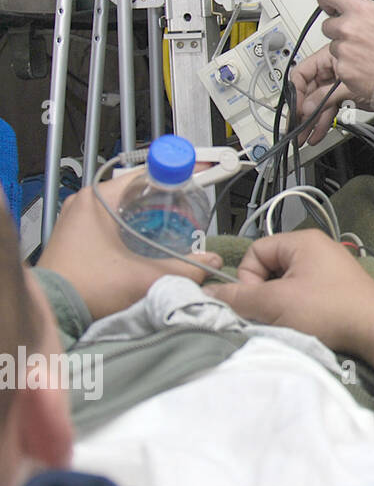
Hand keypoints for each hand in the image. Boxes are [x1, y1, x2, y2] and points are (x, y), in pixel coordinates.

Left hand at [36, 171, 224, 319]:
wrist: (51, 311)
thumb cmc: (84, 287)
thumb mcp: (145, 277)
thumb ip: (184, 268)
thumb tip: (209, 262)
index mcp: (98, 199)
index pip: (147, 174)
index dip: (176, 176)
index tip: (195, 179)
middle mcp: (85, 203)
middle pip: (136, 190)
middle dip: (165, 200)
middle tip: (187, 210)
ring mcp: (77, 218)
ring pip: (124, 206)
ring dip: (148, 215)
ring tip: (171, 227)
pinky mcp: (76, 235)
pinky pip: (111, 220)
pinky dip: (131, 226)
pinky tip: (147, 241)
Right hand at [208, 231, 373, 357]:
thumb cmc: (329, 310)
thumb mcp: (275, 303)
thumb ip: (238, 297)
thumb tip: (207, 293)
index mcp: (303, 241)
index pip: (256, 251)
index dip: (248, 278)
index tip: (258, 302)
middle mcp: (318, 248)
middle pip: (270, 267)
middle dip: (264, 293)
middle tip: (274, 314)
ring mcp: (331, 268)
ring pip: (286, 284)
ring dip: (281, 304)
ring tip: (292, 321)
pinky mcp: (339, 288)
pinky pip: (305, 294)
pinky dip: (299, 309)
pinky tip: (307, 323)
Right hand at [290, 49, 354, 146]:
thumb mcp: (349, 87)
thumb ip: (325, 97)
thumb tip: (306, 108)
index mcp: (330, 57)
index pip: (302, 73)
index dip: (297, 92)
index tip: (295, 109)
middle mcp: (332, 68)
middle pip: (309, 91)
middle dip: (301, 112)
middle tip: (296, 128)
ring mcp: (338, 82)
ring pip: (318, 102)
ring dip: (311, 121)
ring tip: (306, 136)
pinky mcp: (345, 95)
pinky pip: (329, 107)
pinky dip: (324, 121)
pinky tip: (318, 132)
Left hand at [294, 0, 373, 144]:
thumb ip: (363, 9)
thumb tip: (349, 6)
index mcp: (360, 9)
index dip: (327, 0)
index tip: (330, 7)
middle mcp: (348, 27)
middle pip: (328, 25)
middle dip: (339, 31)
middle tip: (358, 39)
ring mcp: (344, 49)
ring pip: (333, 46)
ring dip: (345, 50)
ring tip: (366, 55)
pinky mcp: (342, 69)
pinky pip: (339, 64)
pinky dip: (349, 66)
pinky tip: (365, 67)